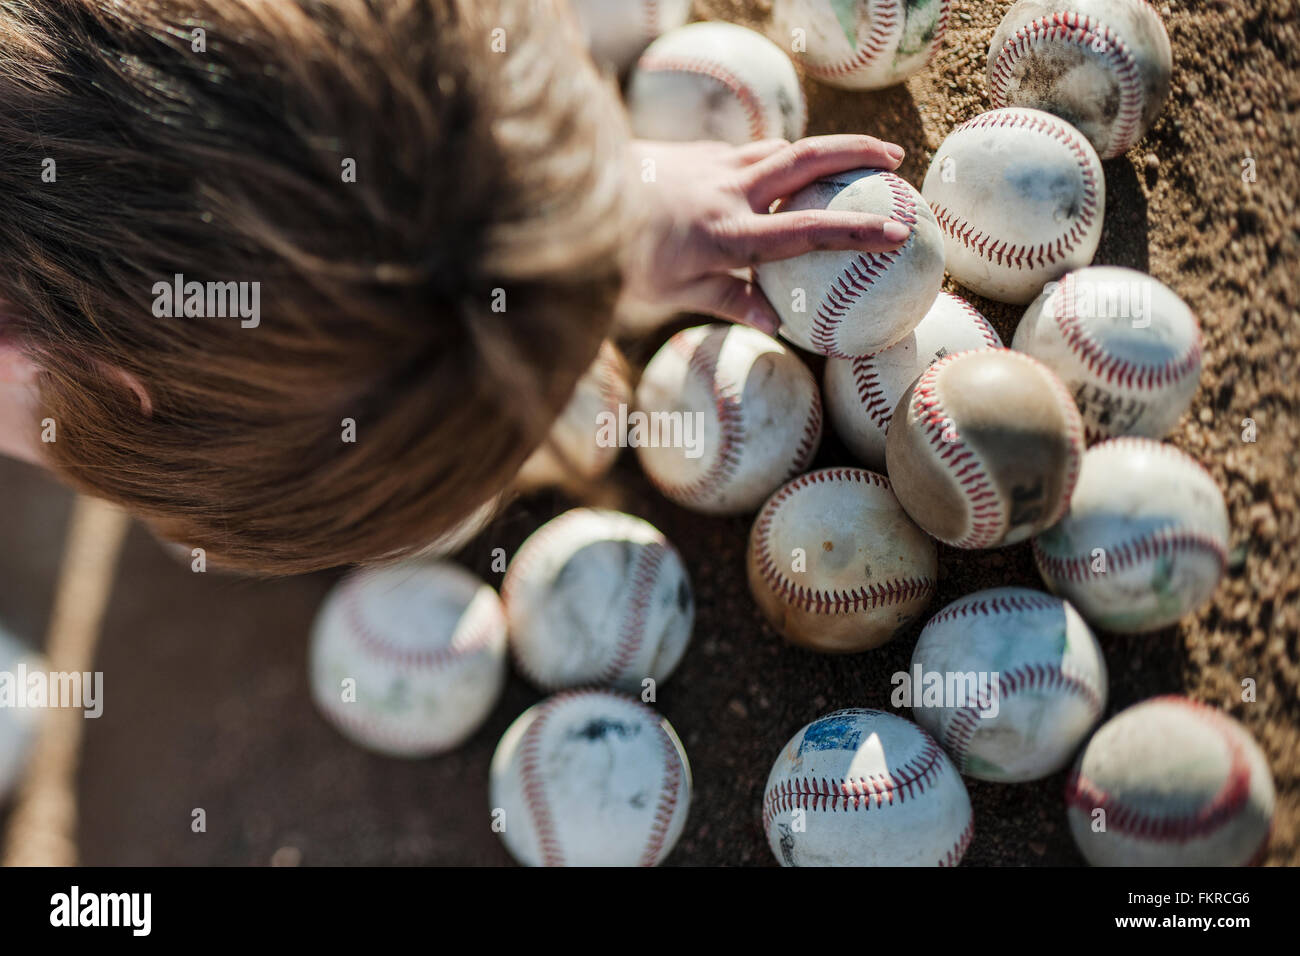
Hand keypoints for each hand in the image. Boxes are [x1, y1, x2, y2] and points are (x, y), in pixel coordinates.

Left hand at [619, 135, 909, 333]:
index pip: (806, 231)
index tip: (896, 230)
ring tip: (858, 160)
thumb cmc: (624, 258)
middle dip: (857, 155)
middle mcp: (729, 191)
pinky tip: (792, 171)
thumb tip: (780, 322)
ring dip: (826, 149)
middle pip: (806, 160)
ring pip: (784, 148)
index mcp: (728, 235)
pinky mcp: (703, 152)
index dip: (855, 230)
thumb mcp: (676, 293)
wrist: (579, 200)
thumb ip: (731, 302)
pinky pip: (755, 152)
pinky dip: (783, 158)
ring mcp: (716, 164)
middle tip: (897, 162)